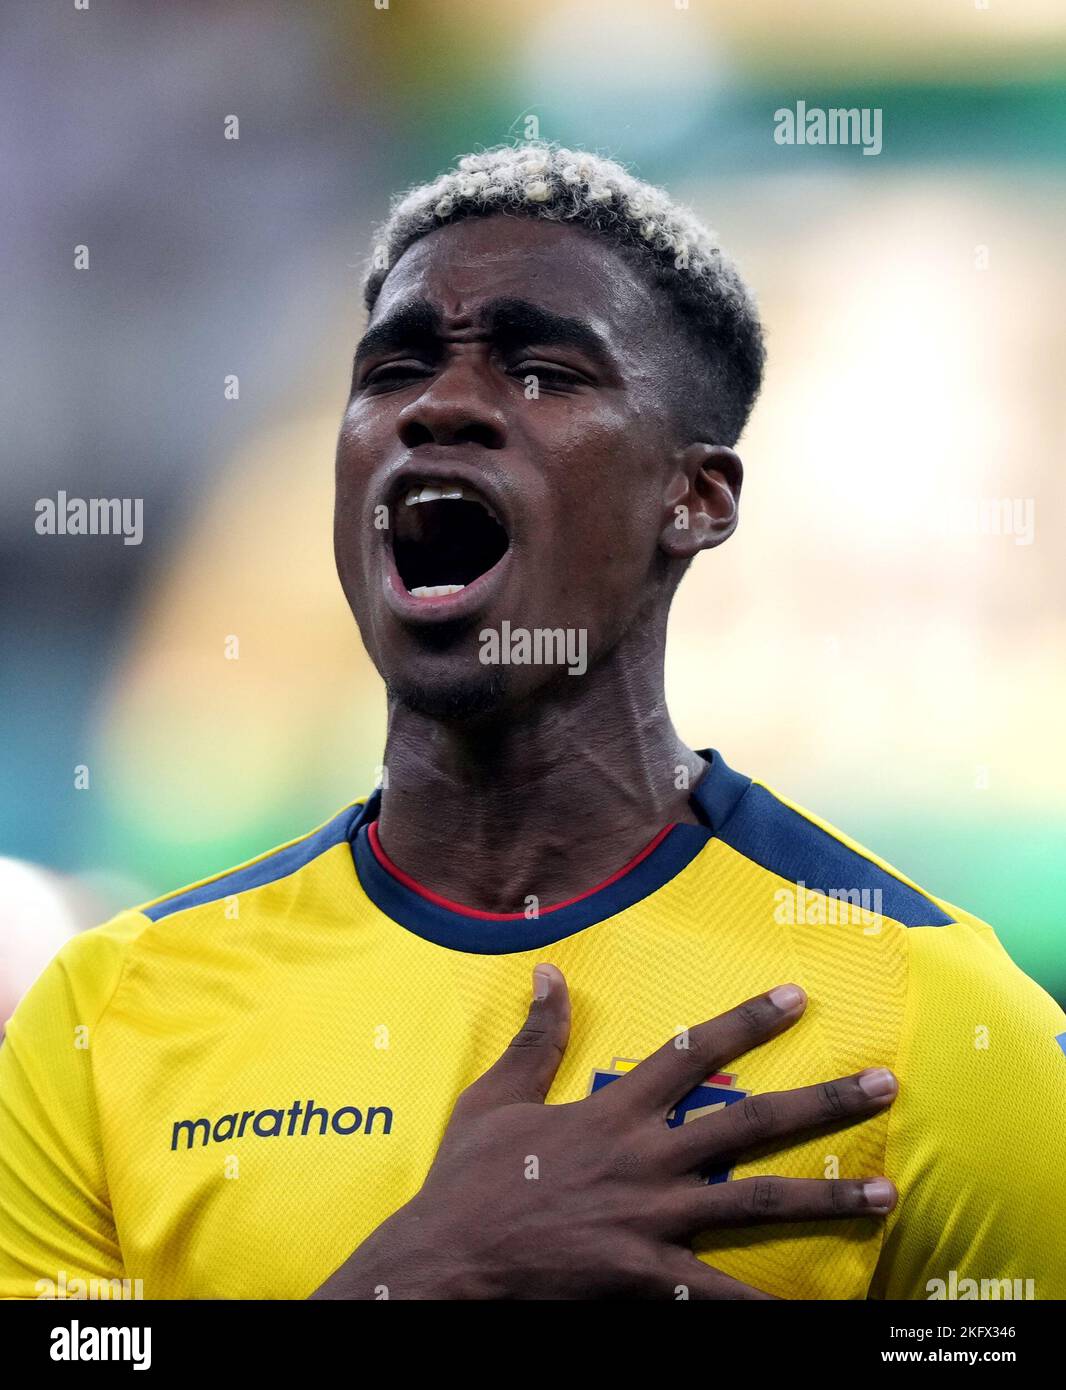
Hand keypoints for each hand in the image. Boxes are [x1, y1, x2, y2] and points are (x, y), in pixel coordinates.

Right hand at [310, 968, 897, 1298]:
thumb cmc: (471, 1179)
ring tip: (885, 1193)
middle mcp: (646, 1158)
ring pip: (756, 1203)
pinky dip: (766, 1304)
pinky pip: (720, 1295)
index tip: (798, 997)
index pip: (692, 1051)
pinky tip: (810, 1310)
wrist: (448, 1261)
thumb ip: (535, 1038)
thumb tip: (550, 972)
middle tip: (883, 1085)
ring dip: (825, 1196)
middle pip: (749, 1122)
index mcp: (613, 1111)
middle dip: (822, 1103)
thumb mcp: (495, 1097)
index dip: (747, 1021)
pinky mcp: (647, 1277)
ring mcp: (653, 1220)